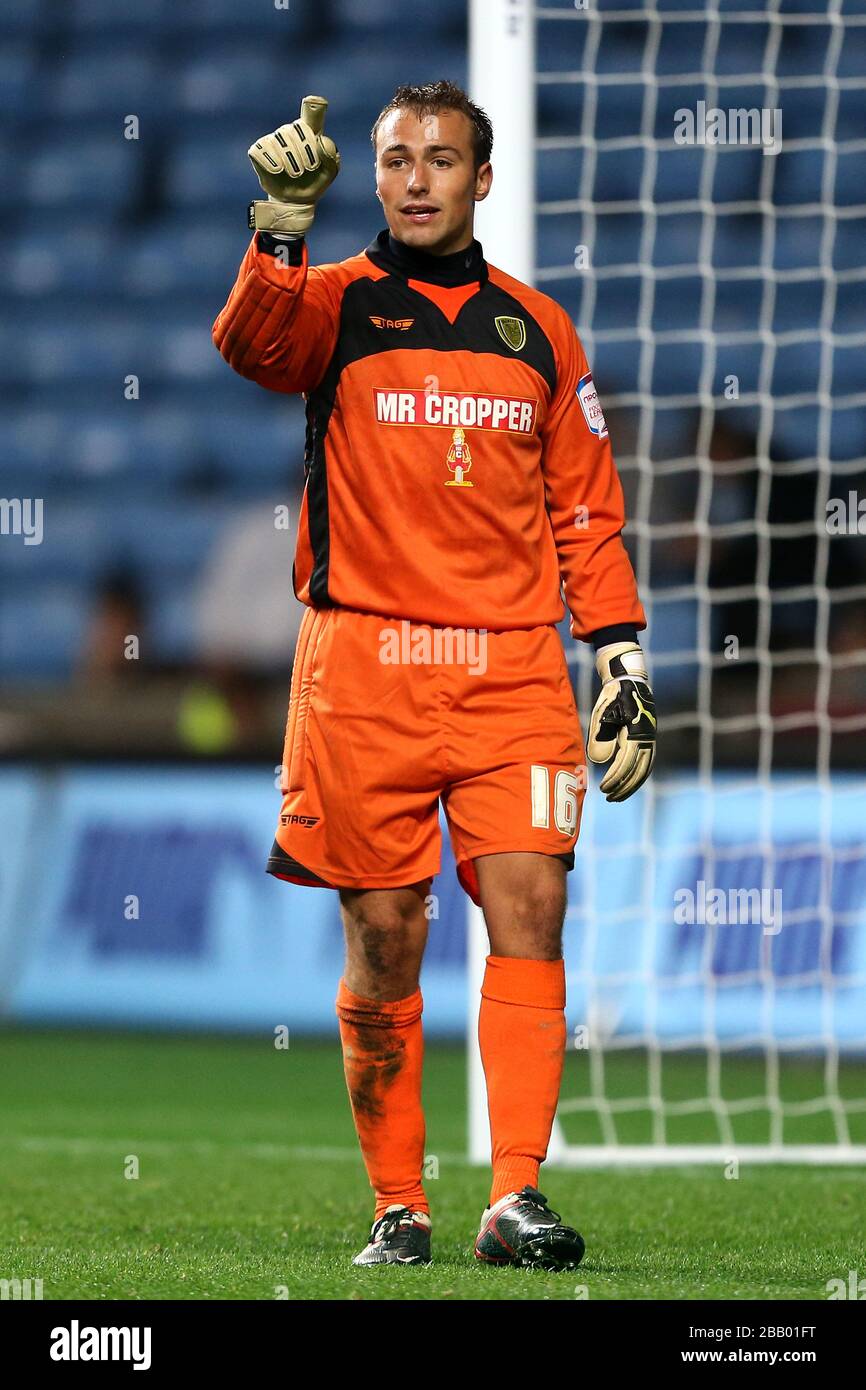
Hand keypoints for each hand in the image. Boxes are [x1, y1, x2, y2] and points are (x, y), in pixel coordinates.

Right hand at [248, 95, 339, 235]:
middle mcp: (290, 131)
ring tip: (295, 174)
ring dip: (289, 159)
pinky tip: (278, 170)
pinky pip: (261, 149)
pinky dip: (271, 161)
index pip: (312, 114)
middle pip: (293, 131)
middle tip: (307, 169)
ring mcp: (273, 139)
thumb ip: (331, 158)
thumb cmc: (314, 183)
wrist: (295, 200)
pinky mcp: (259, 149)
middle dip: (302, 152)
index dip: (313, 107)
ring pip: (278, 140)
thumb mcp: (328, 174)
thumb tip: (320, 142)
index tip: (314, 101)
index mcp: (309, 133)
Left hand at [586, 641, 656, 801]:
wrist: (629, 680)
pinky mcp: (648, 740)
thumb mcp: (602, 713)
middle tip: (608, 797)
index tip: (603, 788)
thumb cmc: (613, 696)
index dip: (615, 778)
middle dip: (624, 787)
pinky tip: (625, 784)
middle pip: (639, 772)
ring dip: (631, 785)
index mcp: (637, 733)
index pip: (627, 763)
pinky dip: (636, 777)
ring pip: (644, 770)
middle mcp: (647, 739)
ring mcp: (650, 740)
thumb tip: (598, 761)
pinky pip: (645, 764)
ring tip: (615, 796)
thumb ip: (600, 736)